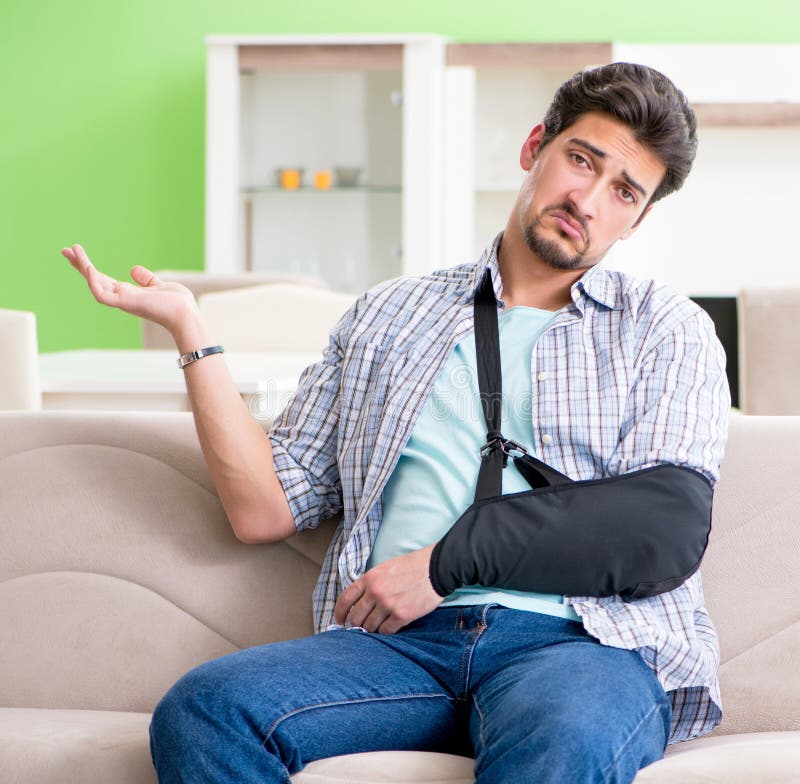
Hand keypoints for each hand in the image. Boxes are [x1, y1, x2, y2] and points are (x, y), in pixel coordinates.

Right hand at [61, 244, 199, 335]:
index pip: (103, 278)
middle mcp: (122, 297)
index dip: (90, 266)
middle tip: (65, 250)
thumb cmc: (177, 304)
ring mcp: (122, 301)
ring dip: (83, 268)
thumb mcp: (159, 285)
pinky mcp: (125, 303)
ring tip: (73, 252)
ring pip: (94, 284)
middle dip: (79, 265)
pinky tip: (88, 268)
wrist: (186, 315)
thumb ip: (146, 280)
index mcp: (128, 293)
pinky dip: (93, 282)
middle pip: (94, 279)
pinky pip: (102, 295)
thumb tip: (134, 270)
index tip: (77, 252)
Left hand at [334, 544, 442, 634]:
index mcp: (370, 578)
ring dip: (372, 629)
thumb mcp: (385, 568)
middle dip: (356, 624)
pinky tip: (389, 626)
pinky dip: (385, 632)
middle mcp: (376, 592)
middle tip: (361, 627)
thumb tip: (360, 601)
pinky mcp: (402, 615)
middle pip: (356, 617)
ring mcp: (388, 604)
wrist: (436, 568)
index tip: (339, 621)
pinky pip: (386, 631)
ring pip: (370, 627)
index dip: (339, 613)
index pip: (346, 599)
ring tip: (377, 626)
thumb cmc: (412, 566)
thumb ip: (371, 583)